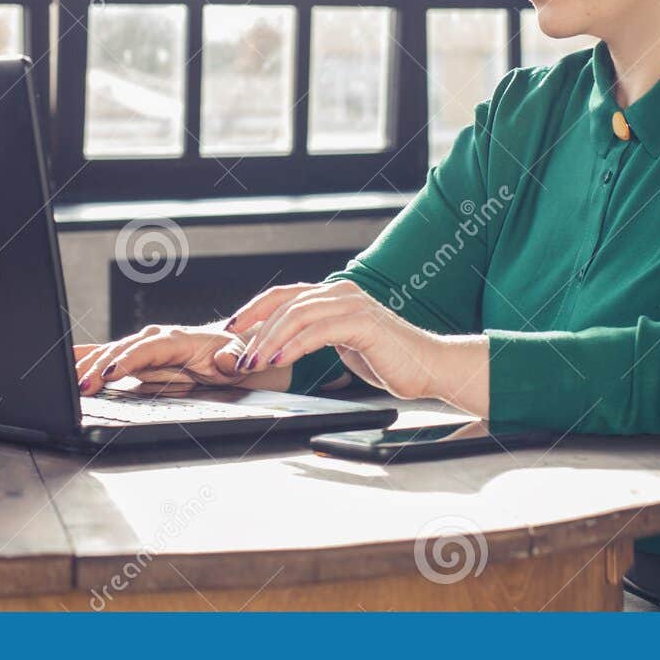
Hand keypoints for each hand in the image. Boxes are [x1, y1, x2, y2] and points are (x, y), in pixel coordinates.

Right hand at [72, 319, 286, 394]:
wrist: (234, 351)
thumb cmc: (235, 356)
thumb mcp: (239, 359)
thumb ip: (230, 360)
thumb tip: (224, 359)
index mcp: (179, 339)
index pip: (148, 350)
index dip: (127, 362)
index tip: (109, 375)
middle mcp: (157, 339)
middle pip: (122, 352)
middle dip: (99, 368)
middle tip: (78, 385)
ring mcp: (145, 348)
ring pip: (110, 353)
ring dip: (86, 364)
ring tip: (61, 375)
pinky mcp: (138, 358)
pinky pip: (109, 357)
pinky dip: (87, 358)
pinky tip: (65, 362)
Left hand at [226, 280, 464, 402]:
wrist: (428, 367)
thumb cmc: (387, 359)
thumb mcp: (342, 344)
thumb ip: (315, 336)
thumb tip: (280, 346)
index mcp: (334, 295)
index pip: (284, 295)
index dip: (253, 308)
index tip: (231, 327)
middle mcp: (341, 292)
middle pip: (285, 304)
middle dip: (255, 330)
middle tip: (238, 357)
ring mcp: (353, 305)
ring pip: (297, 315)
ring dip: (269, 340)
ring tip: (253, 362)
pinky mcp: (363, 323)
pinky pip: (318, 331)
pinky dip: (294, 345)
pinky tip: (279, 360)